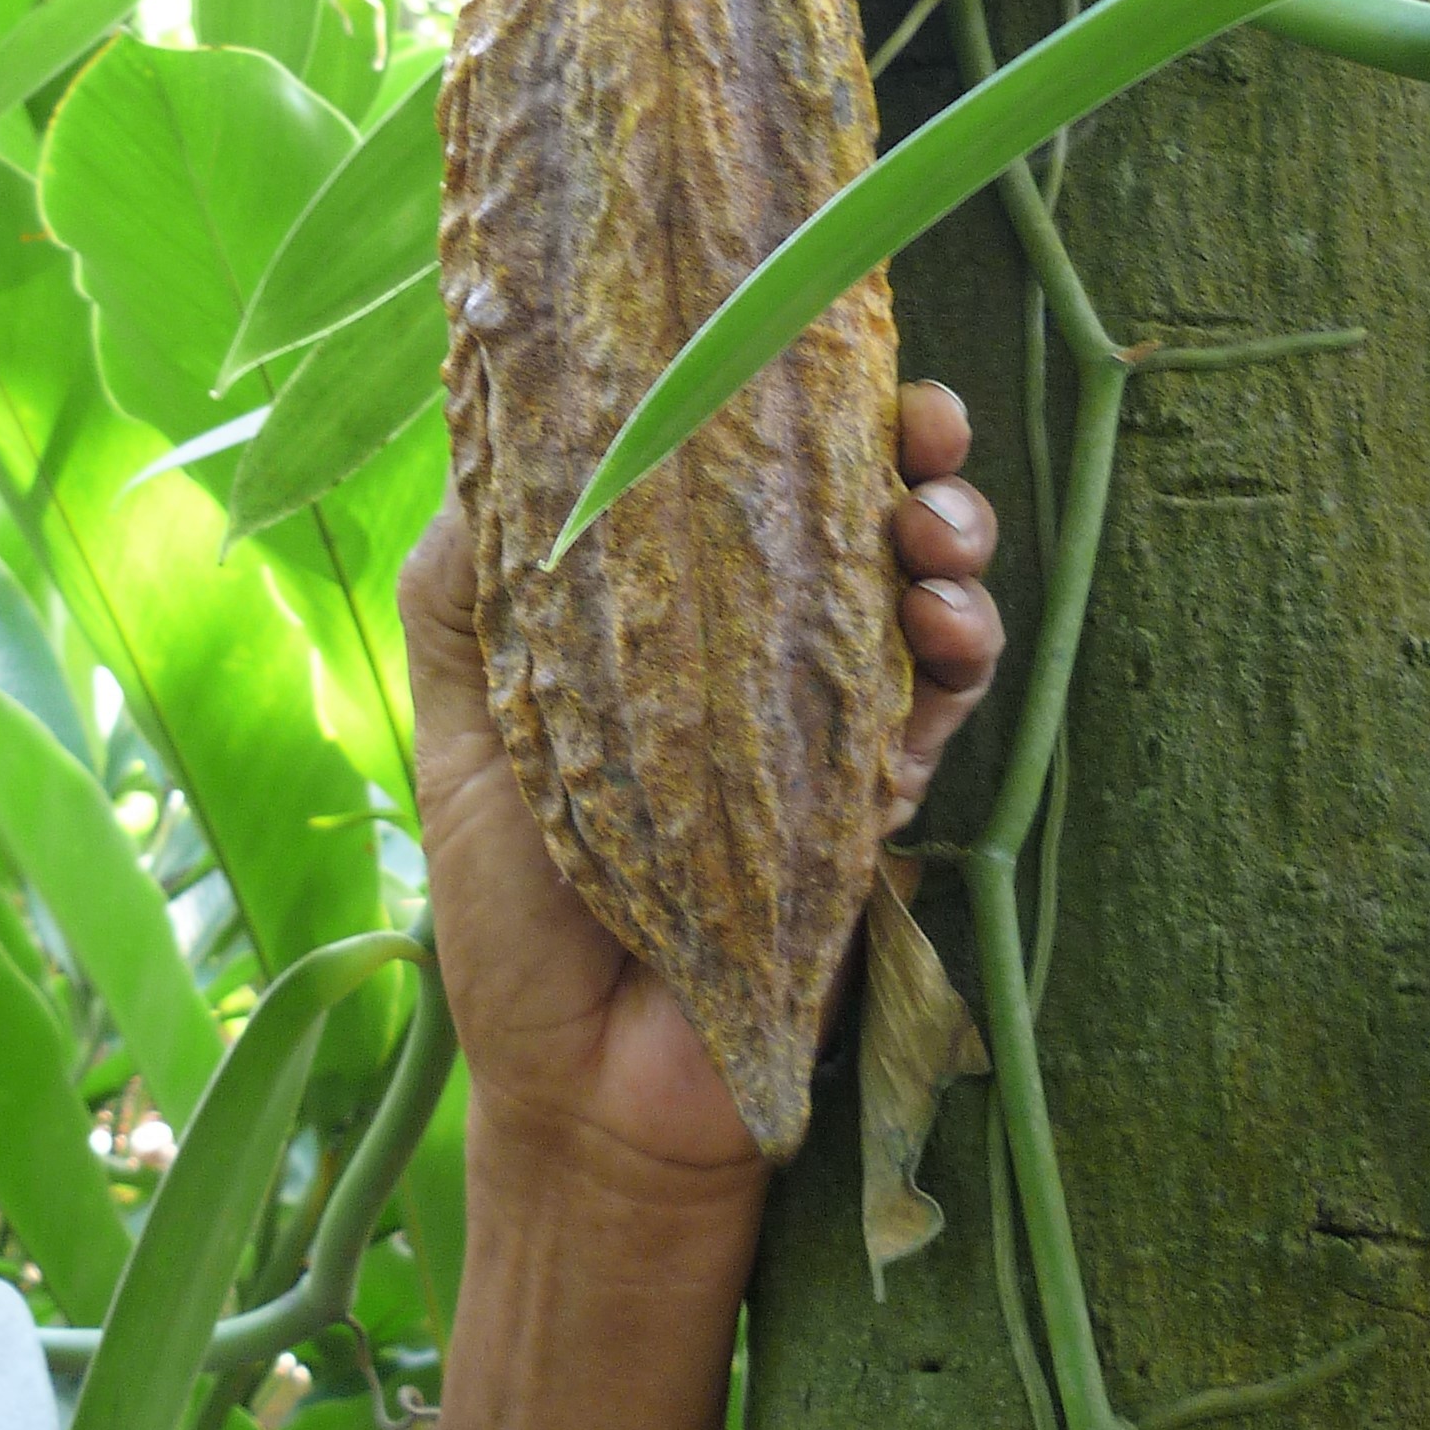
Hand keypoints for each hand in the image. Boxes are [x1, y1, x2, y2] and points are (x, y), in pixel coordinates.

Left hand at [398, 380, 1003, 1191]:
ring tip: (938, 526)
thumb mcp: (468, 719)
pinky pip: (944, 704)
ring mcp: (829, 721)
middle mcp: (757, 648)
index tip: (803, 339)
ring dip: (950, 536)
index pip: (737, 470)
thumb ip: (472, 582)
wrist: (583, 1090)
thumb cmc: (512, 909)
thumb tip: (497, 423)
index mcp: (665, 611)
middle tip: (922, 420)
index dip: (782, 396)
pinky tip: (946, 630)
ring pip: (918, 588)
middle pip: (852, 507)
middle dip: (905, 446)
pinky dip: (962, 653)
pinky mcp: (879, 800)